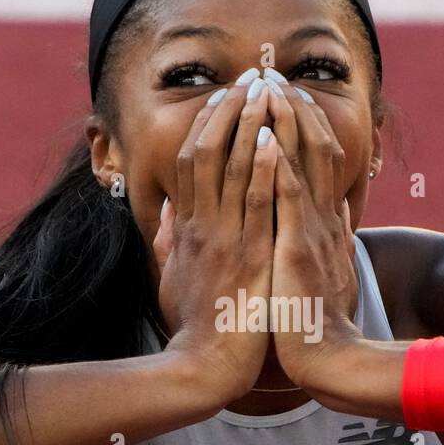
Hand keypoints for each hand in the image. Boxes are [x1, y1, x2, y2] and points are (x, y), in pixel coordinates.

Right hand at [156, 72, 277, 401]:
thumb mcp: (171, 279)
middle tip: (251, 76)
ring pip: (234, 170)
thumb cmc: (195, 329)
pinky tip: (275, 142)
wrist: (205, 368)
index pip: (191, 163)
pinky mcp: (250, 259)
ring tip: (267, 90)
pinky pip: (258, 206)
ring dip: (251, 126)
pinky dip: (266, 171)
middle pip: (210, 152)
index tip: (223, 96)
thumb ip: (168, 242)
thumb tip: (168, 211)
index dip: (207, 124)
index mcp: (188, 231)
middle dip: (231, 110)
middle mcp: (203, 227)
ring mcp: (226, 241)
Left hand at [262, 80, 363, 391]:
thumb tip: (339, 222)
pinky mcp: (296, 250)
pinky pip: (289, 198)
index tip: (286, 95)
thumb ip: (329, 245)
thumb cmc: (315, 325)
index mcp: (322, 227)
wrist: (326, 361)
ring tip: (269, 86)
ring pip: (302, 163)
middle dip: (293, 109)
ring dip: (285, 123)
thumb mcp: (325, 277)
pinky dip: (279, 165)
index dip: (303, 125)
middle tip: (272, 74)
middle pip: (313, 149)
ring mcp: (309, 233)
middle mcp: (320, 222)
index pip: (318, 163)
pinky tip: (266, 136)